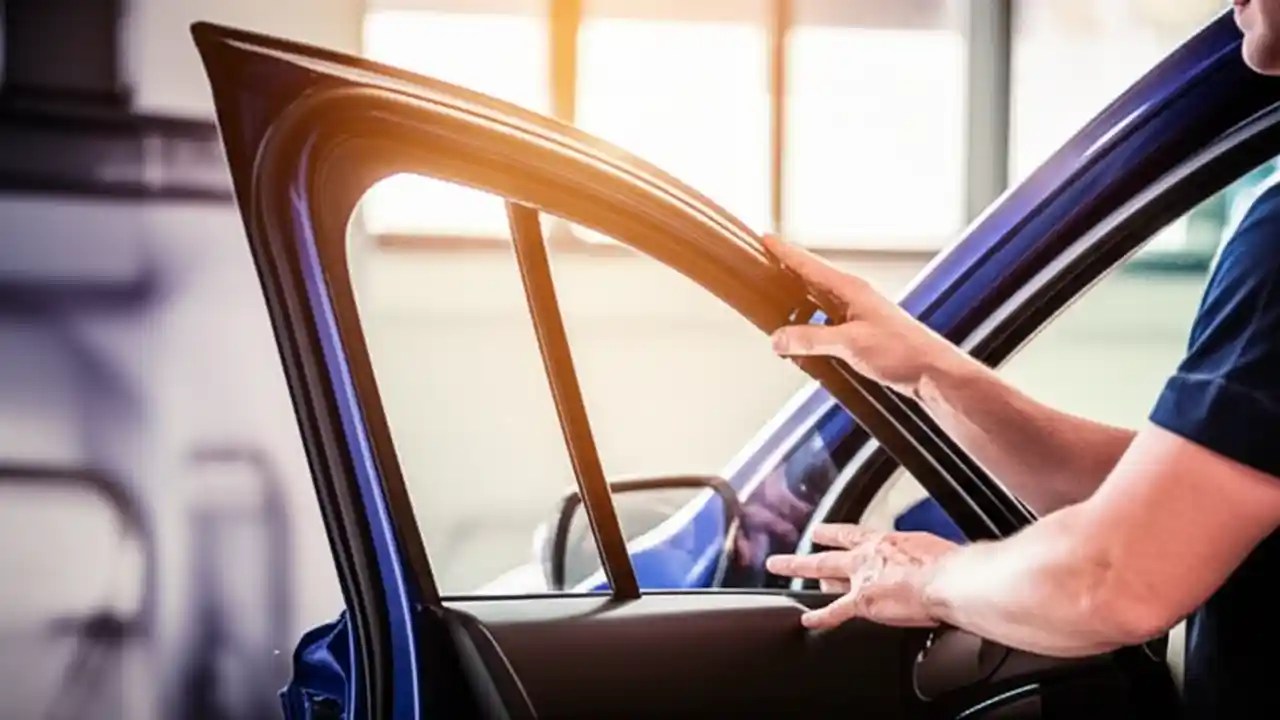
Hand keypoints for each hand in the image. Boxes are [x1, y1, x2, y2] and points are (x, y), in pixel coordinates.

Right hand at [763, 234, 961, 395]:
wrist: (932, 374)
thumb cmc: (902, 351)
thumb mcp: (850, 343)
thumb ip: (811, 340)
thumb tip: (778, 338)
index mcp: (851, 289)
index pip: (810, 264)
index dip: (786, 252)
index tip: (765, 239)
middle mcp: (853, 298)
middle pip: (811, 281)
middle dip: (786, 275)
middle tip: (761, 271)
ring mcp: (857, 315)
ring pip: (817, 305)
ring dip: (796, 308)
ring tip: (772, 310)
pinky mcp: (860, 335)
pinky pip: (826, 325)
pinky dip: (809, 329)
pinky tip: (800, 343)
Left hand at [766, 523, 957, 628]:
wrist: (949, 580)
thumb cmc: (947, 565)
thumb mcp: (927, 549)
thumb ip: (915, 555)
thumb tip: (923, 561)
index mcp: (884, 543)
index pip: (850, 535)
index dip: (831, 534)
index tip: (818, 532)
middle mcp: (867, 558)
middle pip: (825, 556)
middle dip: (801, 557)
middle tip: (780, 560)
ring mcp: (860, 580)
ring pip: (822, 575)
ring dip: (800, 572)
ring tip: (784, 573)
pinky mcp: (863, 602)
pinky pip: (835, 611)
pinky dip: (820, 617)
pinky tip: (807, 620)